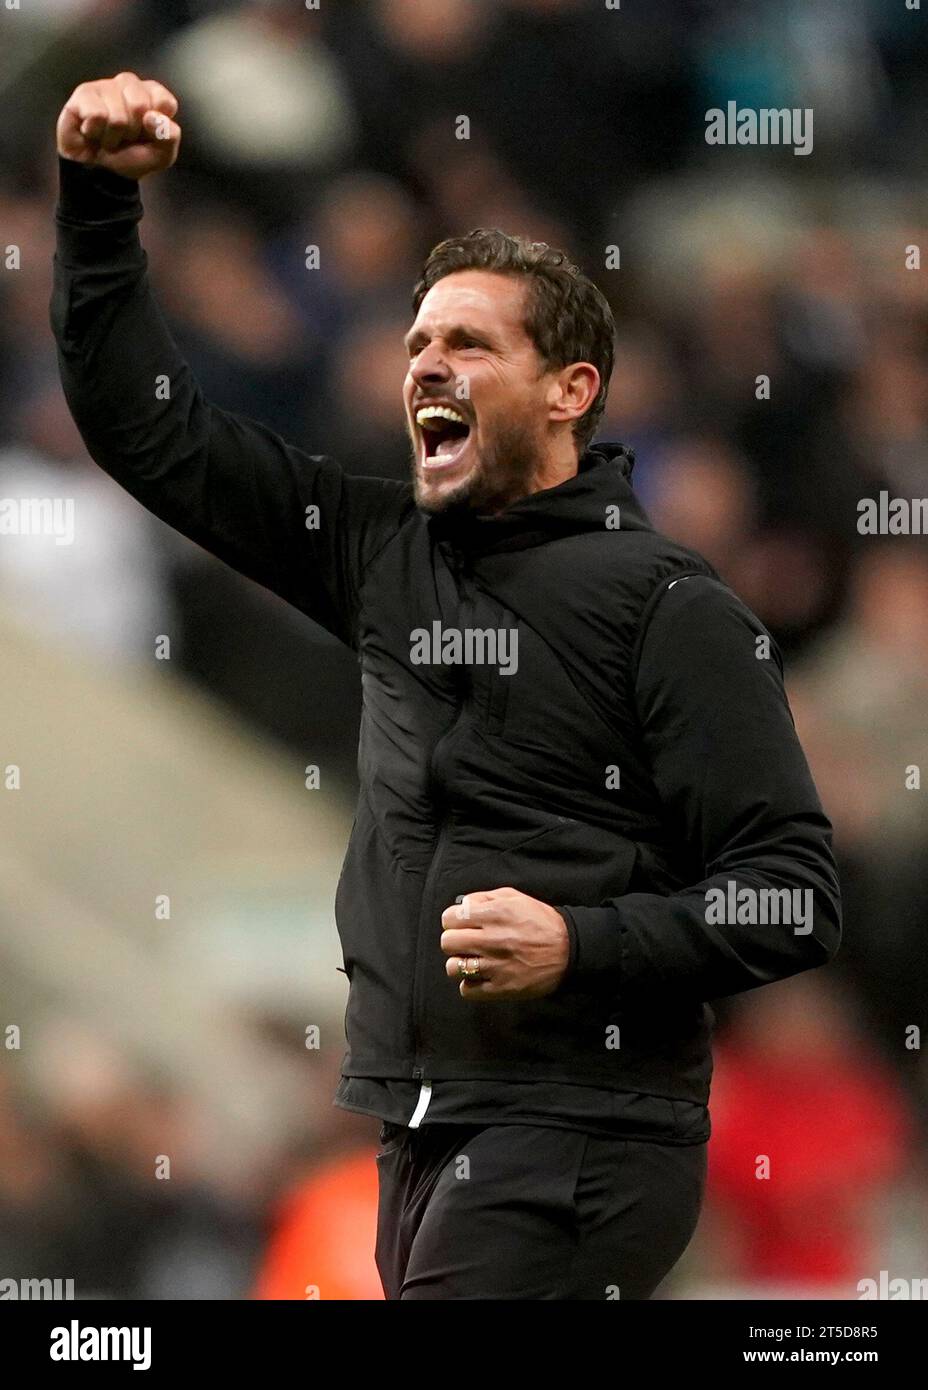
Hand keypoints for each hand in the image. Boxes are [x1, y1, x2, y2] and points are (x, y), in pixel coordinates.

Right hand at [56, 72, 180, 179]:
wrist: (100, 172)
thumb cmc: (130, 158)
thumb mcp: (161, 155)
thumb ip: (169, 136)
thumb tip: (152, 117)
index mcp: (152, 94)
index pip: (164, 101)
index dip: (157, 127)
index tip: (147, 135)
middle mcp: (129, 84)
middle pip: (139, 106)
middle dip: (132, 132)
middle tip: (125, 137)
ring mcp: (105, 86)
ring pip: (117, 116)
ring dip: (113, 137)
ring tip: (108, 136)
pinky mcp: (84, 94)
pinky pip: (96, 115)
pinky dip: (95, 133)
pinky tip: (92, 131)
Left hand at [440, 887, 569, 999]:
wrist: (568, 950)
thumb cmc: (541, 921)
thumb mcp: (515, 898)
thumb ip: (485, 898)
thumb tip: (461, 906)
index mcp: (494, 914)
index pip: (449, 918)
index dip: (452, 920)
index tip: (460, 924)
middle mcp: (492, 940)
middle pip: (447, 942)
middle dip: (454, 940)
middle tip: (466, 942)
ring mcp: (495, 966)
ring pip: (453, 967)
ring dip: (459, 963)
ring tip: (472, 960)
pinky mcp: (501, 988)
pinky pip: (467, 990)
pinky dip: (470, 984)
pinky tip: (481, 976)